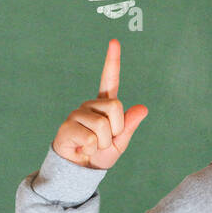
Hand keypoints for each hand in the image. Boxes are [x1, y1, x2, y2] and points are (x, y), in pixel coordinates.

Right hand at [52, 38, 147, 169]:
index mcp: (105, 106)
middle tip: (105, 140)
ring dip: (102, 143)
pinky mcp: (67, 126)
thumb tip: (143, 108)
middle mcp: (90, 105)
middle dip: (116, 129)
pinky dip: (90, 149)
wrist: (80, 170)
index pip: (109, 80)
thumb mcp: (120, 142)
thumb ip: (130, 126)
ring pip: (103, 126)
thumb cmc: (100, 154)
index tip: (114, 41)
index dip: (112, 61)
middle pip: (116, 107)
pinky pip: (90, 138)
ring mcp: (77, 114)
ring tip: (92, 146)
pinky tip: (81, 149)